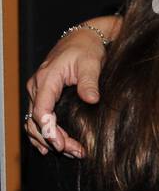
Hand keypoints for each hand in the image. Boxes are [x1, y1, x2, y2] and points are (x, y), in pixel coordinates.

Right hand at [25, 16, 118, 156]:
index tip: (61, 145)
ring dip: (48, 139)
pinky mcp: (43, 95)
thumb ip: (89, 82)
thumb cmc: (86, 49)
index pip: (40, 111)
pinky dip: (42, 133)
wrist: (82, 38)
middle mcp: (37, 87)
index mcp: (47, 79)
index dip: (48, 130)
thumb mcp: (91, 63)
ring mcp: (38, 92)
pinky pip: (36, 117)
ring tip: (70, 152)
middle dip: (52, 139)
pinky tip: (51, 146)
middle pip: (35, 120)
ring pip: (34, 121)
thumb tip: (92, 99)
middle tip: (75, 152)